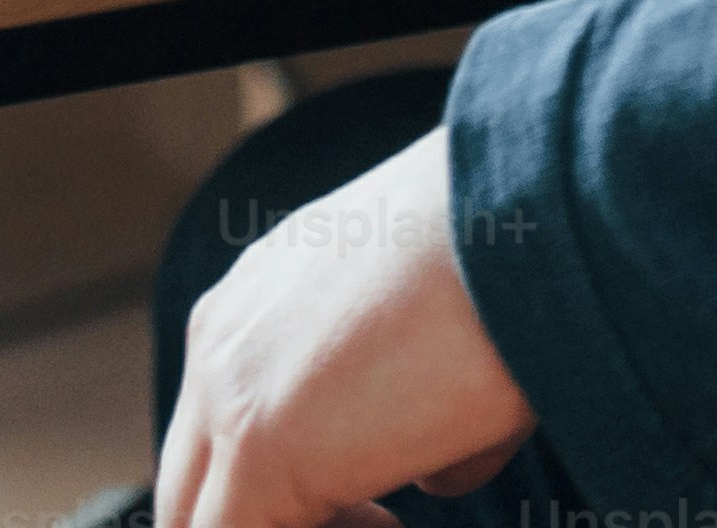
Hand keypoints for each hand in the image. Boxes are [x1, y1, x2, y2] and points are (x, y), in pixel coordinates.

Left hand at [159, 125, 533, 527]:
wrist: (523, 220)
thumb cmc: (503, 266)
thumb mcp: (435, 333)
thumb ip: (410, 412)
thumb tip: (433, 476)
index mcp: (252, 303)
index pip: (220, 433)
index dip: (287, 493)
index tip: (381, 507)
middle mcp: (221, 338)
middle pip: (193, 481)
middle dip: (269, 517)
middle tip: (381, 519)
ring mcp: (226, 388)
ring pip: (198, 514)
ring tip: (390, 523)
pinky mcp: (258, 444)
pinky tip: (393, 524)